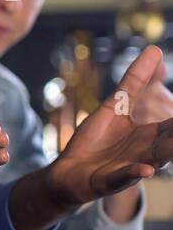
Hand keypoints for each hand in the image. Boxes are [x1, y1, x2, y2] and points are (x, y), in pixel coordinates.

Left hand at [42, 46, 172, 206]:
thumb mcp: (115, 106)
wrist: (68, 171)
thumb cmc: (95, 140)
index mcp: (151, 134)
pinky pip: (125, 177)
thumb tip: (154, 49)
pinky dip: (135, 172)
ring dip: (170, 152)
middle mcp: (148, 152)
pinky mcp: (111, 180)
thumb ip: (135, 81)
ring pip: (157, 159)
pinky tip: (146, 169)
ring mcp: (131, 167)